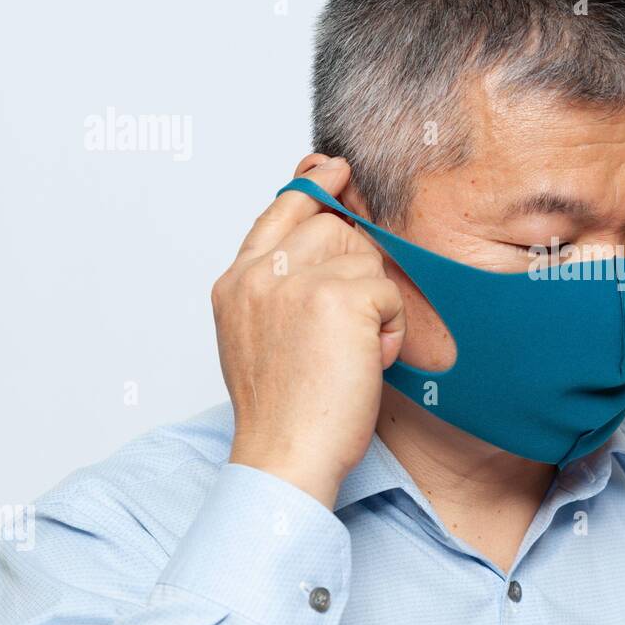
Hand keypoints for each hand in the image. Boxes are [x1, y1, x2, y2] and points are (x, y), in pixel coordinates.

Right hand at [211, 154, 405, 506]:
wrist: (286, 457)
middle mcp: (259, 275)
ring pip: (364, 258)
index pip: (278, 210)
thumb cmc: (284, 410)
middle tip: (343, 331)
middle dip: (356, 274)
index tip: (334, 168)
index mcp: (236, 283)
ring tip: (350, 351)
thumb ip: (281, 284)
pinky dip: (389, 330)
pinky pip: (387, 292)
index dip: (313, 186)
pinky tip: (364, 361)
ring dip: (373, 306)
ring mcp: (296, 282)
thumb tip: (324, 230)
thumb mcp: (262, 337)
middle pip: (333, 229)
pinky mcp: (338, 297)